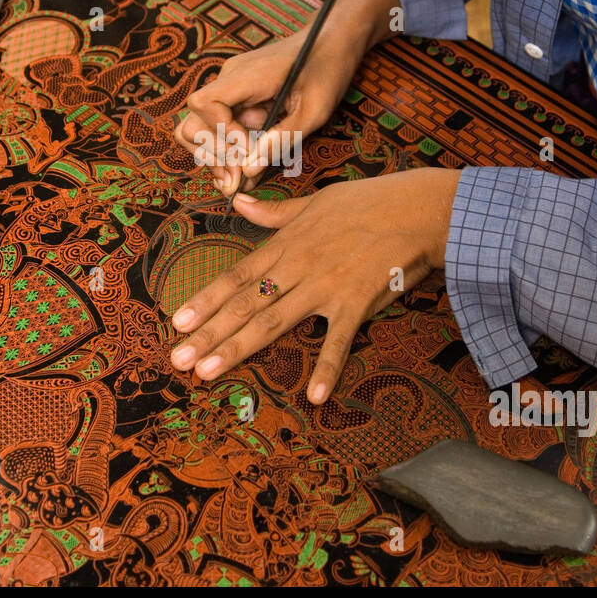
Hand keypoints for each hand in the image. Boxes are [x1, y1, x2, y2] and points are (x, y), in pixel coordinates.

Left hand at [167, 167, 459, 401]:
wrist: (418, 209)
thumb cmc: (368, 203)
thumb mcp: (315, 201)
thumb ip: (274, 212)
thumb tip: (237, 203)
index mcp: (286, 244)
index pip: (236, 276)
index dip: (206, 300)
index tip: (177, 322)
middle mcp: (298, 267)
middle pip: (245, 304)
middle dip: (209, 333)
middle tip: (178, 359)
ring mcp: (325, 286)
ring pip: (273, 321)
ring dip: (238, 348)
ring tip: (208, 373)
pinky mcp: (357, 302)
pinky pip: (338, 341)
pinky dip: (328, 368)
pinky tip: (313, 396)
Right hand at [174, 0, 399, 195]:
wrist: (332, 40)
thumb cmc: (327, 69)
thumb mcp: (313, 110)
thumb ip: (281, 139)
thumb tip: (248, 170)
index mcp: (246, 76)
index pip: (203, 103)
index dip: (220, 133)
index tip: (247, 148)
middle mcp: (229, 79)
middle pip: (193, 120)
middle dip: (212, 154)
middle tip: (236, 179)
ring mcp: (231, 86)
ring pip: (201, 126)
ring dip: (216, 155)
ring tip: (239, 176)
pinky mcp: (238, 96)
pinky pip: (220, 124)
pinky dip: (228, 148)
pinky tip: (247, 164)